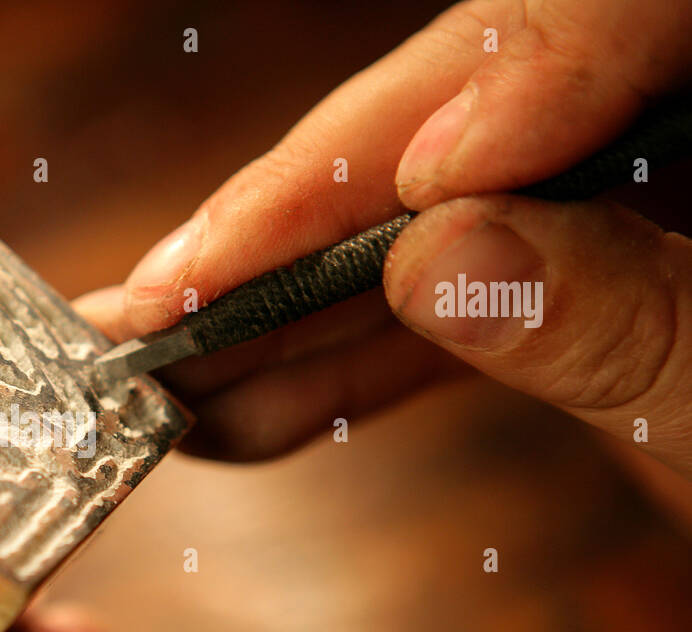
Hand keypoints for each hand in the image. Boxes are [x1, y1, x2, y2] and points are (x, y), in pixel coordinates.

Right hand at [75, 0, 691, 479]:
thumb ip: (633, 320)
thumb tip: (443, 245)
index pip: (621, 13)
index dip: (516, 72)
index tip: (416, 180)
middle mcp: (658, 137)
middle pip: (467, 126)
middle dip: (308, 222)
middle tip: (170, 291)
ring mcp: (612, 209)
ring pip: (427, 236)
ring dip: (284, 319)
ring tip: (164, 372)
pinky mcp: (570, 290)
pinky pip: (440, 319)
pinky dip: (343, 378)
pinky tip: (243, 417)